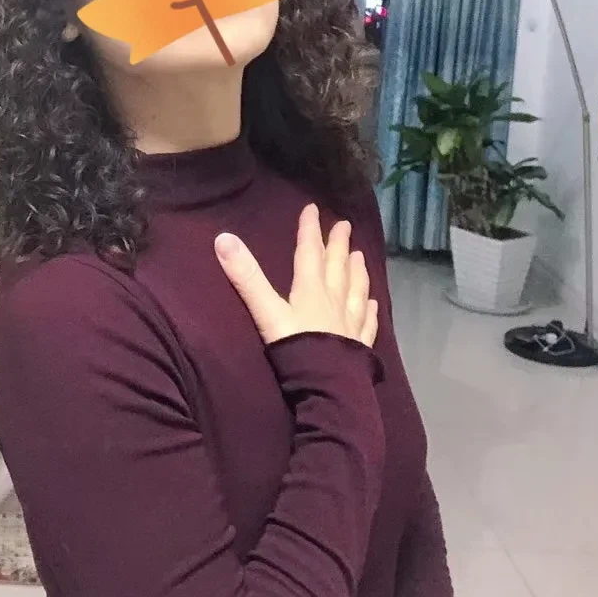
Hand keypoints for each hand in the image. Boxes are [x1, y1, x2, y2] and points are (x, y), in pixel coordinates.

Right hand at [215, 203, 377, 347]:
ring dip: (356, 271)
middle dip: (337, 244)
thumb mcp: (265, 311)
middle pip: (336, 267)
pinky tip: (374, 304)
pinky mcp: (360, 346)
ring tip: (360, 255)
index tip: (313, 209)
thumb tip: (223, 238)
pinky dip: (370, 310)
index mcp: (310, 290)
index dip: (309, 230)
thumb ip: (246, 277)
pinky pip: (367, 322)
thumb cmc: (296, 348)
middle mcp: (334, 301)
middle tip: (345, 225)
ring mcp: (350, 324)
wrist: (328, 387)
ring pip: (356, 290)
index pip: (309, 252)